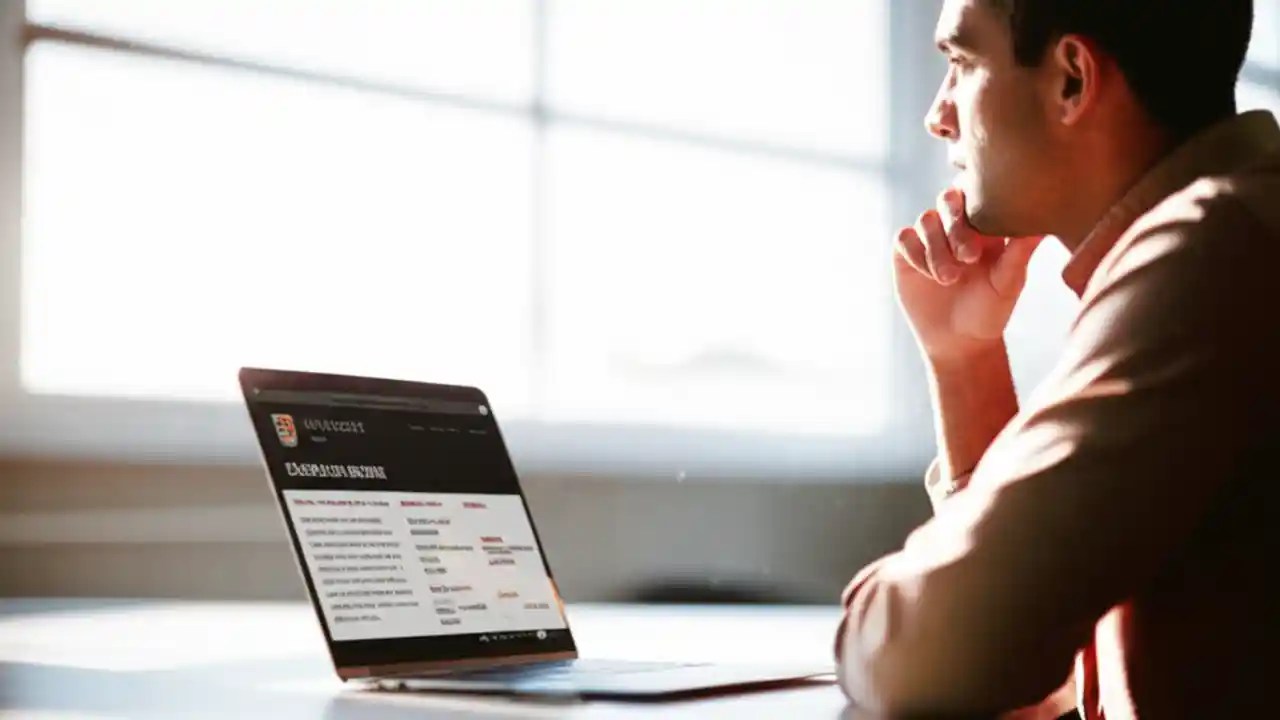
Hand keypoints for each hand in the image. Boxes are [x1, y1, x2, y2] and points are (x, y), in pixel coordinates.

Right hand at [893, 188, 1042, 361]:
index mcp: (983, 225)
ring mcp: (929, 238)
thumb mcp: (1008, 283)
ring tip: (949, 279)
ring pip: (926, 220)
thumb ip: (1019, 252)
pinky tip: (930, 277)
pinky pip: (904, 238)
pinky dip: (916, 254)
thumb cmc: (990, 310)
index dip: (977, 205)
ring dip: (937, 249)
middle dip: (955, 226)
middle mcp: (954, 226)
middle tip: (969, 257)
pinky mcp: (906, 254)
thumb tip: (1040, 226)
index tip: (988, 234)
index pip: (976, 195)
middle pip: (947, 199)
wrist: (958, 341)